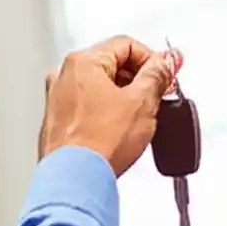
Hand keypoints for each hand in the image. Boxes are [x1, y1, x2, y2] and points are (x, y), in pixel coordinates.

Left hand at [37, 36, 181, 176]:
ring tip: (138, 120)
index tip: (167, 76)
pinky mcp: (58, 122)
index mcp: (83, 62)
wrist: (74, 180)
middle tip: (156, 98)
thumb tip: (168, 59)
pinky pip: (88, 108)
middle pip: (112, 64)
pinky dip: (106, 114)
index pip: (127, 45)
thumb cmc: (98, 143)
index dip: (153, 60)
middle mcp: (64, 76)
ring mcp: (58, 99)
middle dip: (138, 80)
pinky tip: (118, 133)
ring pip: (100, 87)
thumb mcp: (142, 102)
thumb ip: (157, 75)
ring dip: (124, 98)